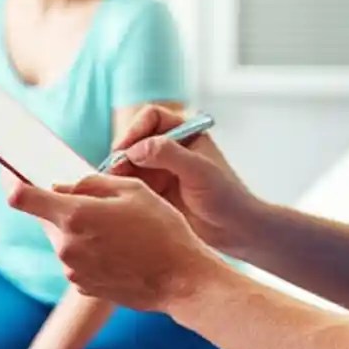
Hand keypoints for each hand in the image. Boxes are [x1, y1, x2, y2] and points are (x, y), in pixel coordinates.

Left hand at [5, 173, 223, 311]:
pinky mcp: (82, 286)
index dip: (10, 180)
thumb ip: (91, 183)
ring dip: (80, 229)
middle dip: (64, 206)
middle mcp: (66, 245)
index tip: (8, 172)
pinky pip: (76, 259)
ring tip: (118, 230)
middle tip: (101, 204)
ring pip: (63, 238)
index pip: (21, 197)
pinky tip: (119, 249)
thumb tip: (64, 185)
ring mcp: (72, 269)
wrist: (180, 278)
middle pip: (47, 217)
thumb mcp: (132, 189)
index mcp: (75, 215)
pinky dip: (89, 250)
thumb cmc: (161, 229)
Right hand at [108, 106, 260, 252]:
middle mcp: (172, 147)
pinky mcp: (155, 190)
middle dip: (122, 153)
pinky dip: (123, 188)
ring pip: (130, 162)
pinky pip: (132, 183)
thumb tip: (137, 148)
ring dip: (119, 172)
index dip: (135, 129)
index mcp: (186, 132)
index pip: (152, 117)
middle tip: (113, 172)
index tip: (124, 149)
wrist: (235, 230)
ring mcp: (162, 169)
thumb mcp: (199, 171)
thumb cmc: (226, 196)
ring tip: (113, 187)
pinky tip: (120, 198)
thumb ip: (169, 155)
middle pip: (135, 139)